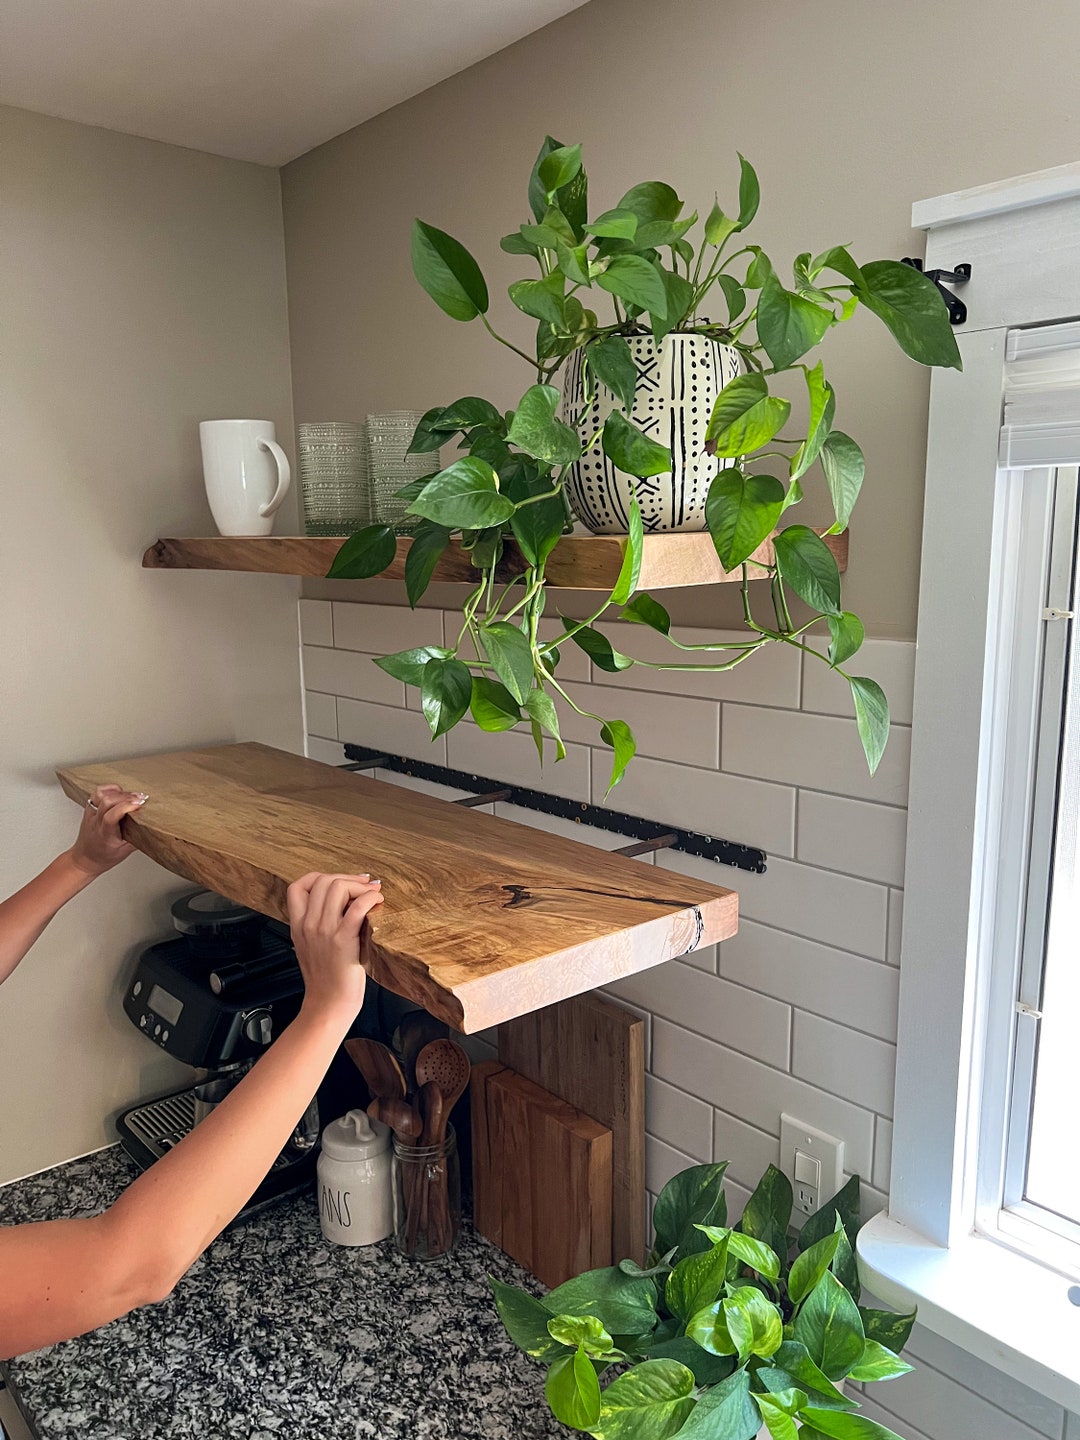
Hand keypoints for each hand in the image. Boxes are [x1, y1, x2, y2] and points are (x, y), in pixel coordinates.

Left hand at [69, 786, 147, 877]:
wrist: (85, 859)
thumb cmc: (104, 857)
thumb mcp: (124, 852)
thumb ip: (137, 838)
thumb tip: (151, 828)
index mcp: (105, 834)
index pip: (111, 816)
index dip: (126, 807)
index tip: (140, 804)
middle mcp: (95, 822)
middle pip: (107, 802)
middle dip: (126, 797)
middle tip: (141, 798)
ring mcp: (90, 814)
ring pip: (100, 795)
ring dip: (118, 792)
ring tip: (130, 795)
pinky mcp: (89, 809)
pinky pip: (96, 793)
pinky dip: (109, 789)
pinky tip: (119, 792)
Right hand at [286, 872, 381, 1020]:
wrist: (328, 1005)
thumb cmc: (326, 978)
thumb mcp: (311, 945)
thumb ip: (319, 922)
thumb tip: (345, 900)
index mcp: (298, 925)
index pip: (298, 886)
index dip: (320, 877)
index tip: (340, 881)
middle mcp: (309, 924)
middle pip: (323, 881)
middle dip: (347, 878)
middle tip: (364, 886)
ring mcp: (324, 931)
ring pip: (338, 887)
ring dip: (360, 886)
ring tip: (373, 895)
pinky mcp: (343, 940)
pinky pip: (357, 907)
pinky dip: (370, 898)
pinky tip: (378, 903)